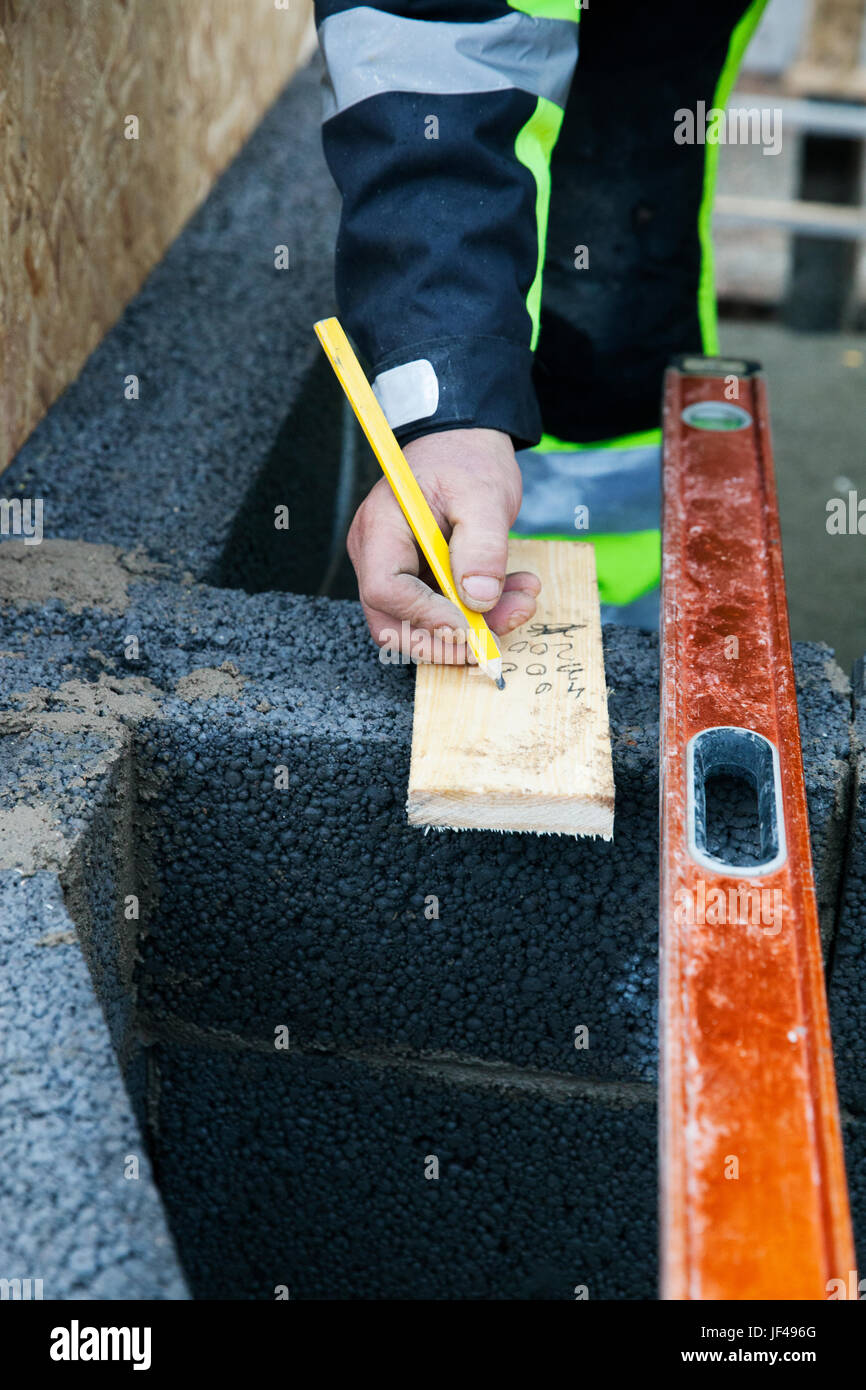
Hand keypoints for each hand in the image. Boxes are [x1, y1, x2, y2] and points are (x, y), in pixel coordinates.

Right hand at [346, 427, 540, 662]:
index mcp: (380, 529)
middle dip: (446, 640)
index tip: (470, 624)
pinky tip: (515, 593)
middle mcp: (376, 555)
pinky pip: (441, 612)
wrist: (464, 443)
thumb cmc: (466, 460)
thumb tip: (478, 600)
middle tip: (496, 637)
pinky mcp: (418, 579)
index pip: (385, 589)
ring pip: (421, 625)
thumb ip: (483, 546)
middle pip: (392, 622)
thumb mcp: (484, 495)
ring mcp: (395, 569)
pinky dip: (479, 612)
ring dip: (473, 627)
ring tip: (522, 601)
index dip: (425, 616)